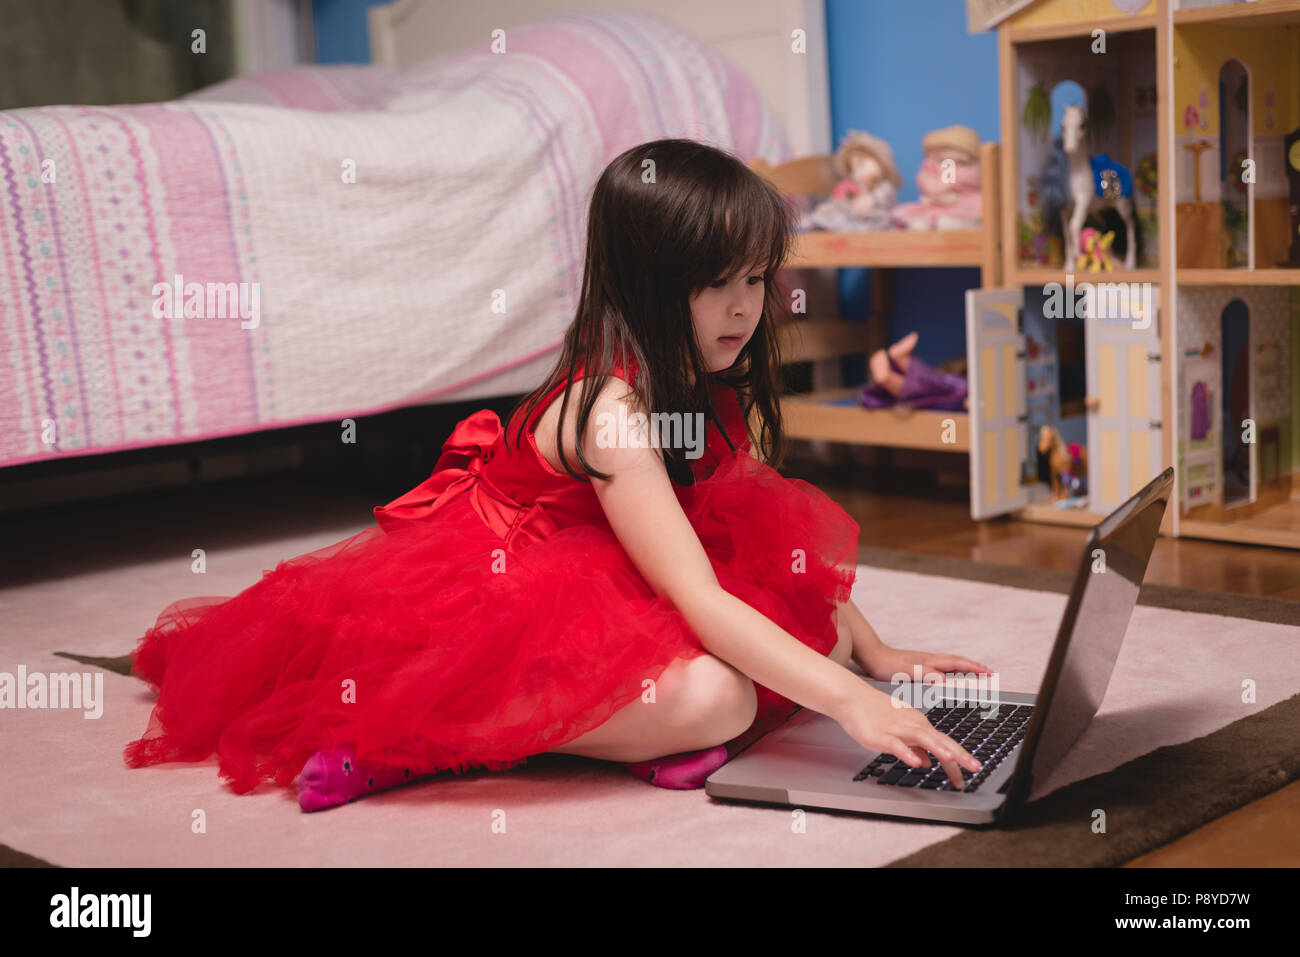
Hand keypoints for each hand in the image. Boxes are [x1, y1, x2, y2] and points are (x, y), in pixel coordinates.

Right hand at [833, 684, 981, 789]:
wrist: (853, 698)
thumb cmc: (875, 713)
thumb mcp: (900, 730)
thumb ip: (915, 746)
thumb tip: (927, 762)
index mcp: (919, 724)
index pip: (944, 743)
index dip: (959, 759)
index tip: (969, 774)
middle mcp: (913, 725)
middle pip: (940, 740)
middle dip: (959, 755)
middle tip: (975, 767)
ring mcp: (897, 728)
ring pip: (922, 738)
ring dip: (938, 749)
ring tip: (952, 760)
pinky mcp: (882, 734)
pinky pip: (896, 744)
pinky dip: (906, 753)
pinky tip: (915, 763)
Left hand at [861, 645, 991, 684]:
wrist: (872, 655)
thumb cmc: (887, 665)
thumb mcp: (907, 672)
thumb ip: (926, 675)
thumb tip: (945, 680)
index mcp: (930, 662)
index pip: (957, 664)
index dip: (974, 669)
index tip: (990, 673)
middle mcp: (930, 659)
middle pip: (957, 661)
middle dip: (974, 667)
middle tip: (990, 672)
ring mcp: (924, 660)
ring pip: (950, 662)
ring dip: (964, 666)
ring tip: (976, 671)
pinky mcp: (918, 664)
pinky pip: (941, 666)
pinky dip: (951, 669)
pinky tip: (949, 673)